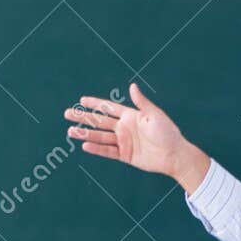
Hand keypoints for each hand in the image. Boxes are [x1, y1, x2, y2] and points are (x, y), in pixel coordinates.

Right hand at [64, 83, 210, 191]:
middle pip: (100, 121)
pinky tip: (85, 146)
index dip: (95, 103)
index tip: (81, 100)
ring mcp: (124, 142)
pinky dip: (96, 149)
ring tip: (70, 132)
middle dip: (84, 117)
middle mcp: (125, 128)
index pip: (109, 107)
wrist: (174, 155)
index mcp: (131, 115)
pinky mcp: (125, 155)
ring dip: (85, 134)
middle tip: (67, 113)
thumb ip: (141, 102)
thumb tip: (132, 86)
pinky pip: (108, 151)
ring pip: (100, 137)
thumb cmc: (167, 132)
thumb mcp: (154, 115)